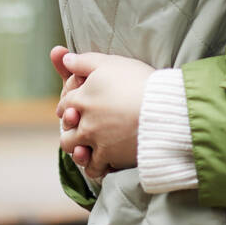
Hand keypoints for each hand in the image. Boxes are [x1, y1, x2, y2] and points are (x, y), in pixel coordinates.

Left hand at [55, 52, 155, 180]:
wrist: (162, 108)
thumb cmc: (139, 81)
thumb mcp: (111, 63)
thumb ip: (84, 61)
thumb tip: (63, 56)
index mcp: (81, 98)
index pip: (65, 103)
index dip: (70, 102)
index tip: (78, 104)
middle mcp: (84, 121)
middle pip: (66, 128)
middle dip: (71, 125)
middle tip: (84, 123)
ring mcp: (95, 141)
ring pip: (72, 149)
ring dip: (77, 147)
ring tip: (88, 144)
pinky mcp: (108, 157)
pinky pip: (92, 168)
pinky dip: (94, 166)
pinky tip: (101, 160)